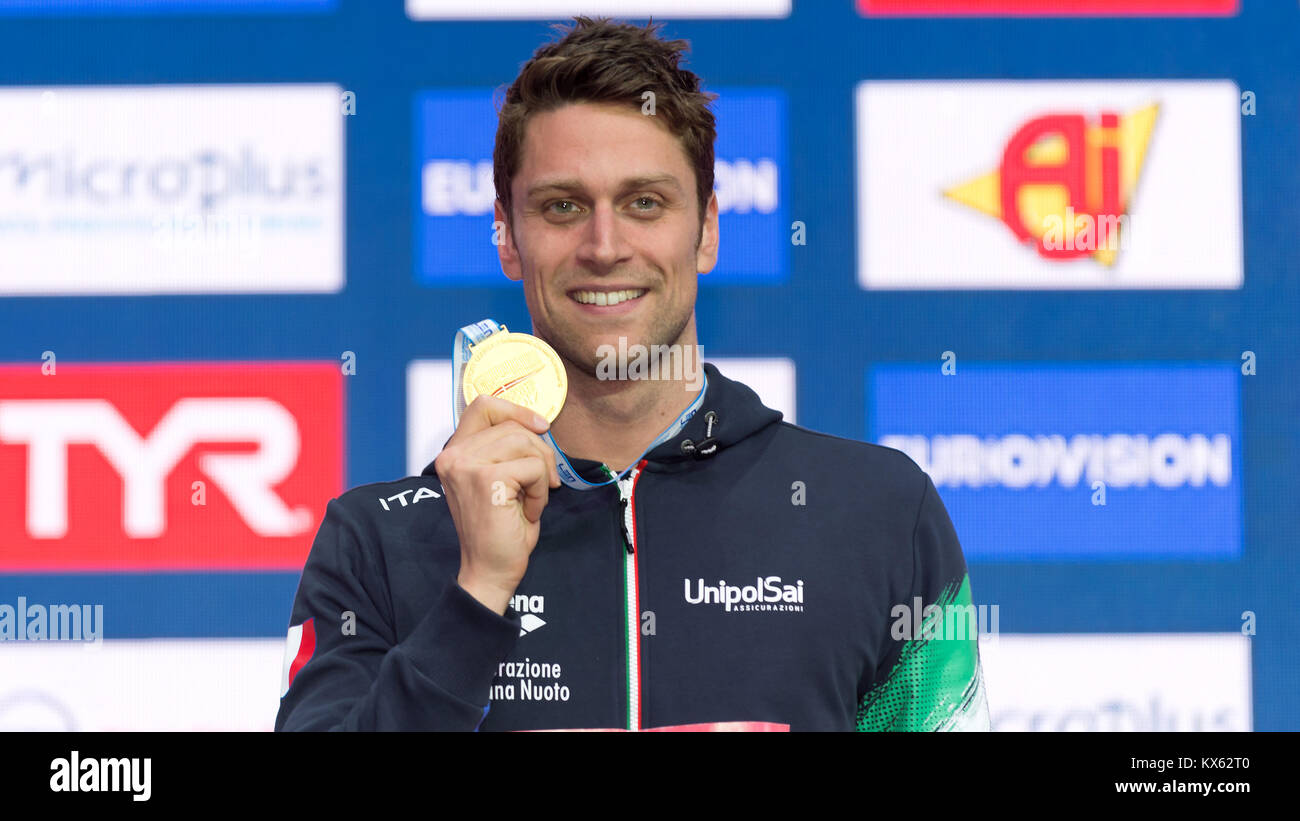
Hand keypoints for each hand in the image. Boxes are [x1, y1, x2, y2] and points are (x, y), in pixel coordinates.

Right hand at [434, 395, 559, 614]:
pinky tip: (528, 511)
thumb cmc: (500, 529)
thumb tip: (538, 424)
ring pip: (525, 443)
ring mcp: (466, 466)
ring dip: (541, 473)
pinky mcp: (486, 479)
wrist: (491, 571)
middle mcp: (453, 456)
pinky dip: (541, 490)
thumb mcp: (503, 478)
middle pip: (512, 426)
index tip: (541, 427)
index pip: (483, 405)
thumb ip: (508, 449)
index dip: (516, 410)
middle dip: (540, 452)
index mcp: (454, 453)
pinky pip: (533, 467)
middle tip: (544, 484)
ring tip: (531, 500)